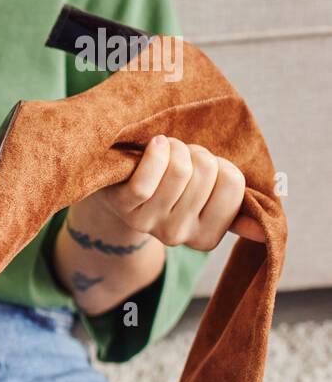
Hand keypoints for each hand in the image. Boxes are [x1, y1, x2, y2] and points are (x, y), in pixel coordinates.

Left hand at [82, 134, 262, 248]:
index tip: (206, 170)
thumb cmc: (171, 189)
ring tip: (167, 150)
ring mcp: (150, 222)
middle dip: (198, 154)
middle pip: (208, 171)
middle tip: (183, 157)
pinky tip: (155, 144)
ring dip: (177, 148)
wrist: (119, 191)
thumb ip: (234, 213)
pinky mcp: (124, 206)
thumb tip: (262, 230)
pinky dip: (156, 151)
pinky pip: (149, 177)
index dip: (221, 166)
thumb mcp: (204, 201)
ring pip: (181, 171)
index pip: (234, 184)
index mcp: (206, 237)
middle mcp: (178, 235)